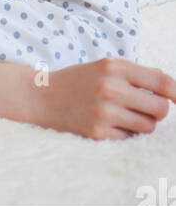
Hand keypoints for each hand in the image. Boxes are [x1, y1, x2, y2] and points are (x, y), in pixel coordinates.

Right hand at [39, 59, 175, 139]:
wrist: (42, 96)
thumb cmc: (80, 81)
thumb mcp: (106, 67)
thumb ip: (137, 74)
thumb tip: (172, 89)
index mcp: (114, 67)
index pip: (161, 82)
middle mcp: (110, 88)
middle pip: (160, 108)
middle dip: (157, 110)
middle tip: (143, 107)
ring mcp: (104, 112)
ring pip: (148, 126)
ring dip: (142, 123)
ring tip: (124, 115)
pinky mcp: (98, 133)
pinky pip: (130, 138)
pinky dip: (125, 133)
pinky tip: (109, 123)